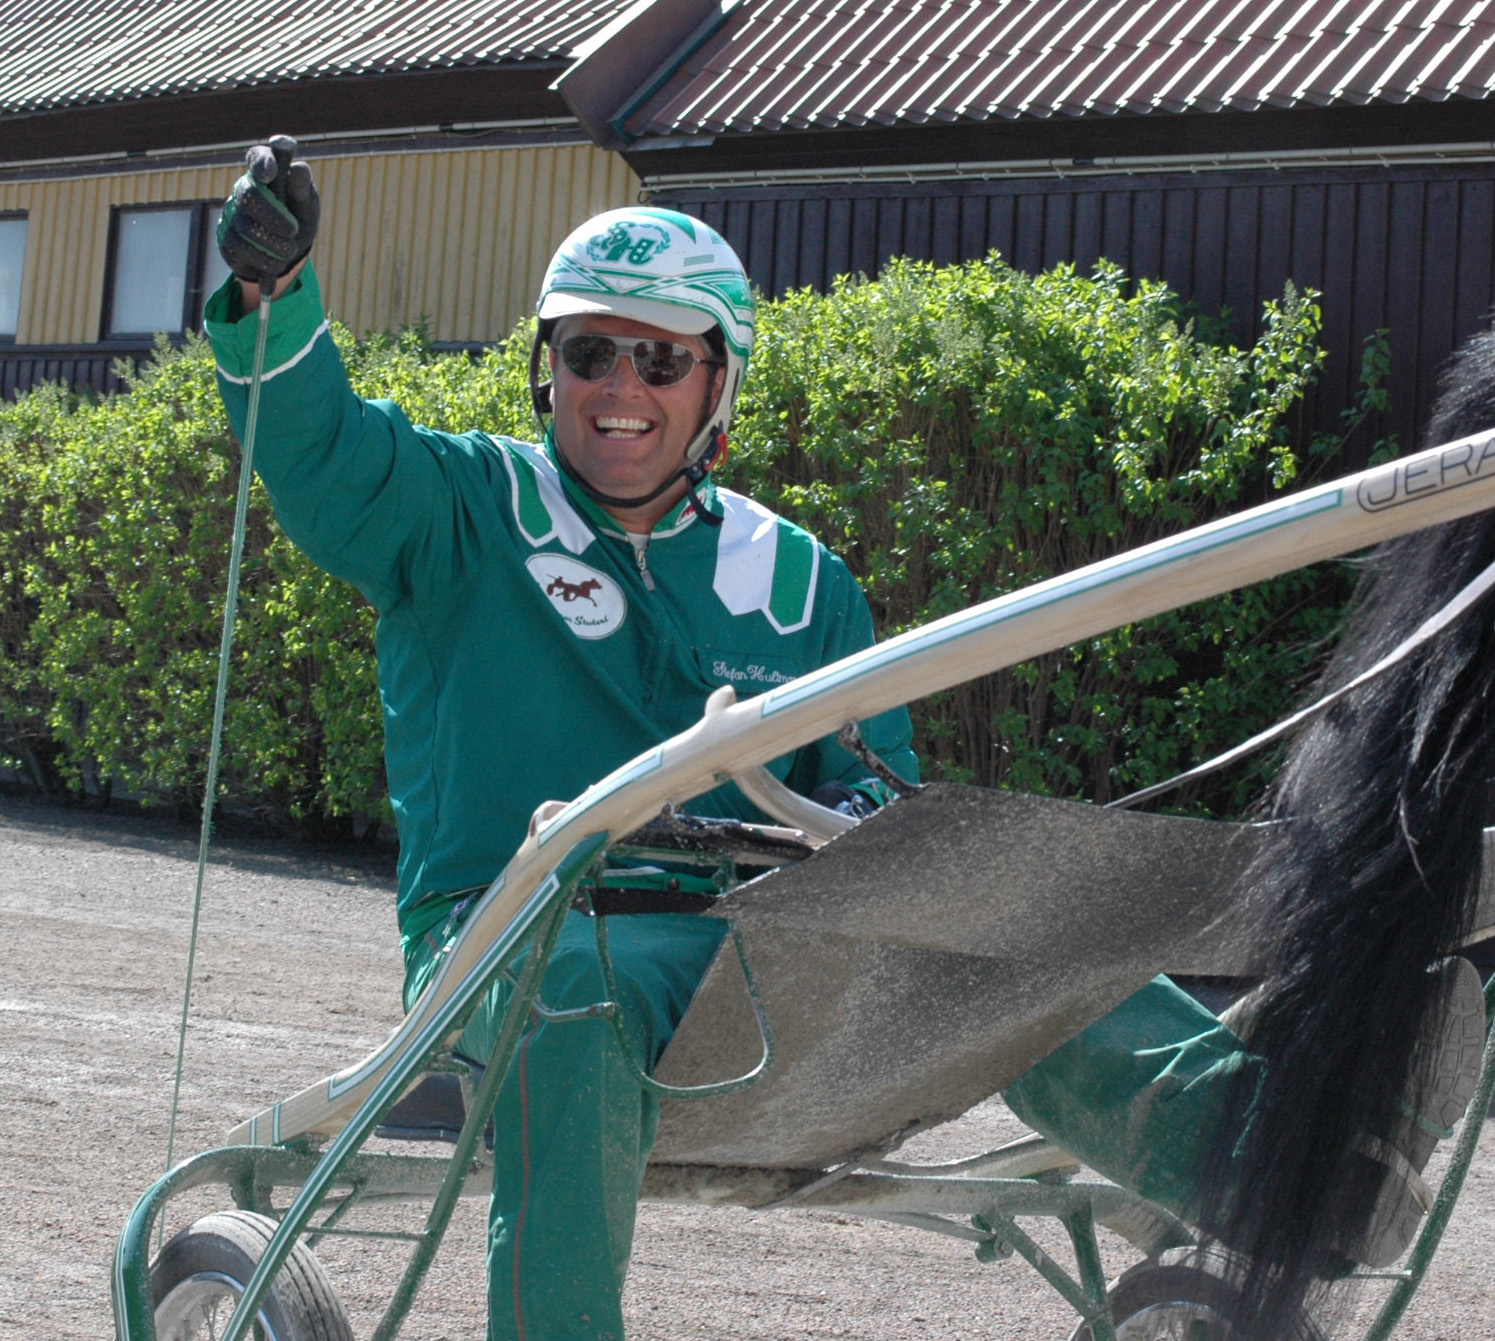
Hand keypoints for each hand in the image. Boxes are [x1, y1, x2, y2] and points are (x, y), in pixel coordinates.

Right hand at [216, 135, 319, 287]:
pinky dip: (265, 259)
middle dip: (274, 217)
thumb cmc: (298, 220)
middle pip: (249, 196)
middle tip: (293, 230)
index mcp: (266, 173)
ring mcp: (231, 213)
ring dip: (275, 244)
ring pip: (246, 227)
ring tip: (289, 250)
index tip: (270, 174)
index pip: (258, 156)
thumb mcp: (307, 206)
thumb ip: (303, 189)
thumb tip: (299, 168)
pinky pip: (241, 249)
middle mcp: (244, 189)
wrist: (288, 254)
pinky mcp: (226, 238)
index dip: (262, 163)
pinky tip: (276, 262)